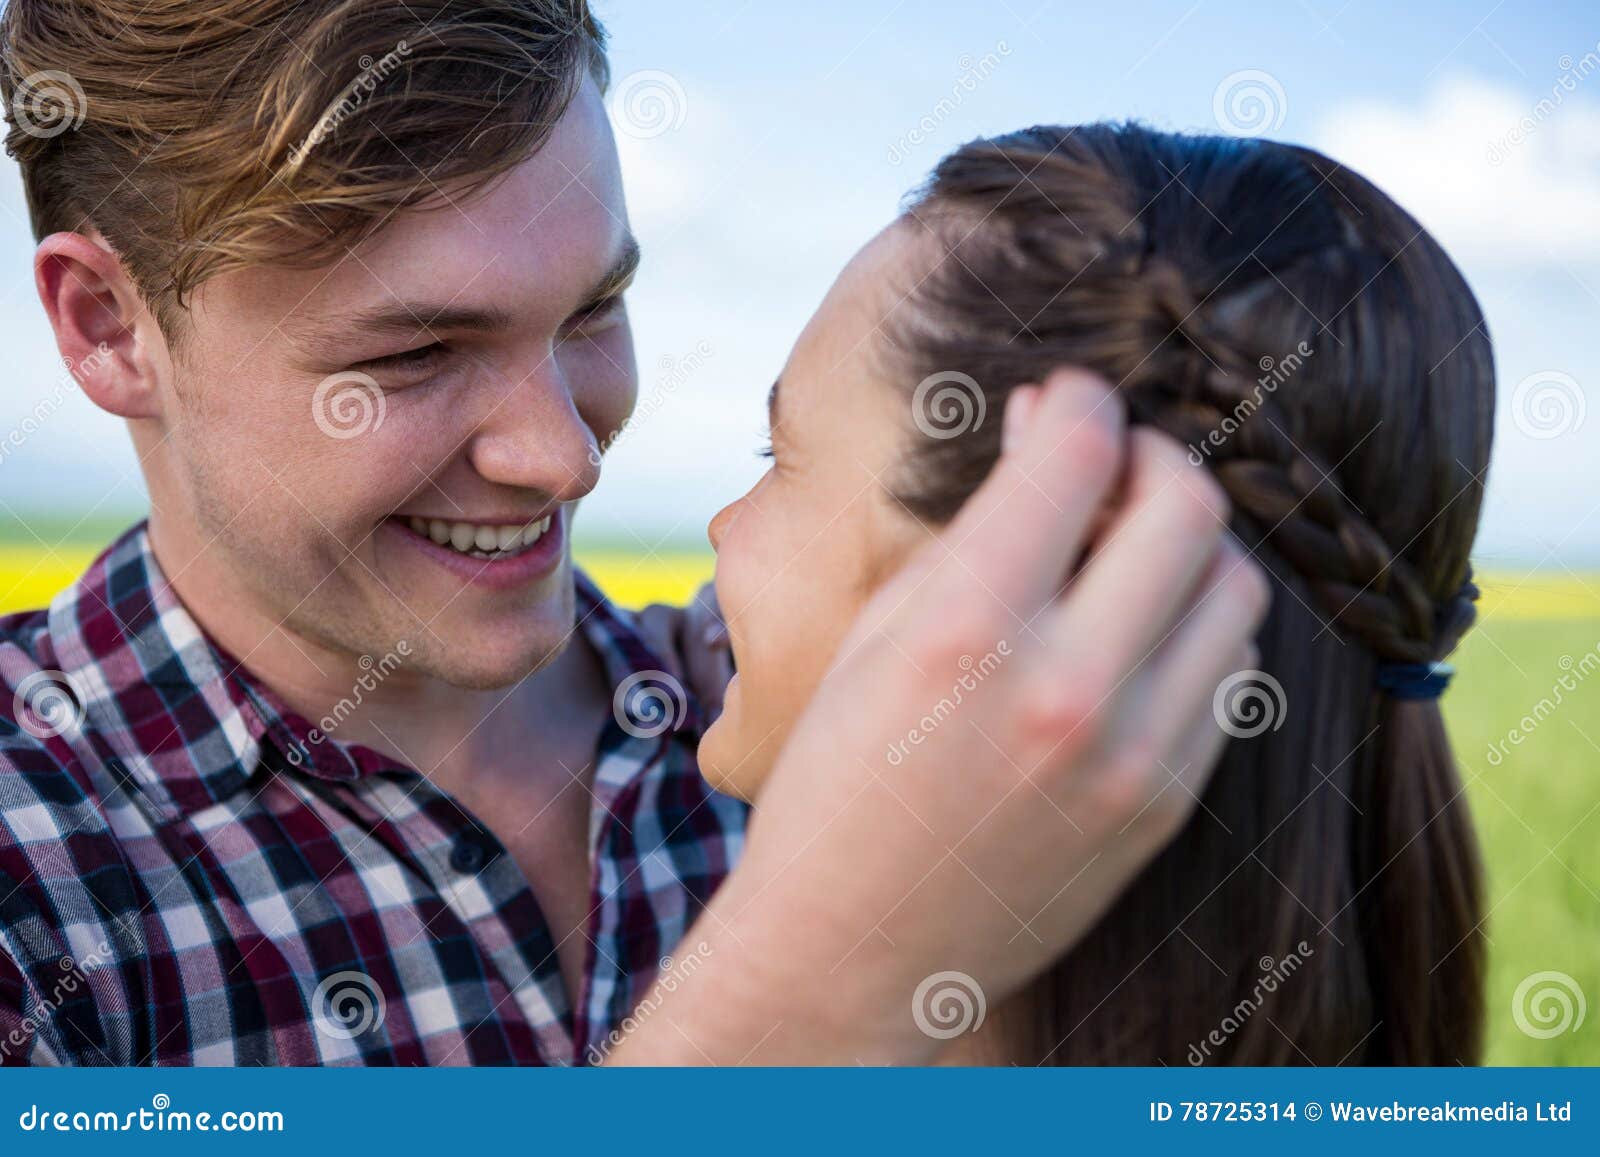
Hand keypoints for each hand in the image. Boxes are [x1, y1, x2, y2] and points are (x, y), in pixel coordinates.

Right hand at [611, 369, 1268, 1064]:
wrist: (854, 952)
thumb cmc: (839, 782)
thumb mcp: (875, 636)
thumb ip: (973, 529)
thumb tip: (1046, 430)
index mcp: (969, 629)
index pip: (1080, 451)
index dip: (1080, 400)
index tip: (1069, 399)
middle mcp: (1066, 688)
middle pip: (1186, 505)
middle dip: (1151, 456)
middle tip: (1111, 466)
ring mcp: (1133, 755)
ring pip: (1232, 587)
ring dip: (1187, 545)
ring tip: (1126, 554)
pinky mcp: (1167, 804)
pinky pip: (1231, 675)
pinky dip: (1196, 629)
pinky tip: (1139, 634)